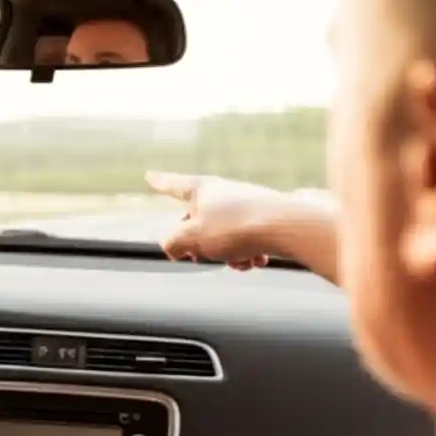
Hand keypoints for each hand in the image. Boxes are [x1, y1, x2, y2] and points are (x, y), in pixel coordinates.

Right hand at [145, 171, 282, 269]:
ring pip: (225, 235)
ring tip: (240, 260)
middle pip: (200, 221)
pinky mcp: (265, 216)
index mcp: (201, 190)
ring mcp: (245, 203)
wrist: (286, 227)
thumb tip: (173, 247)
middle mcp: (223, 192)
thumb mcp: (190, 238)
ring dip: (228, 254)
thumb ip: (172, 243)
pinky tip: (256, 259)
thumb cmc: (236, 228)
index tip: (149, 175)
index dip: (159, 182)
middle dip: (202, 245)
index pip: (173, 185)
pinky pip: (247, 238)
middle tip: (203, 256)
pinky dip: (248, 252)